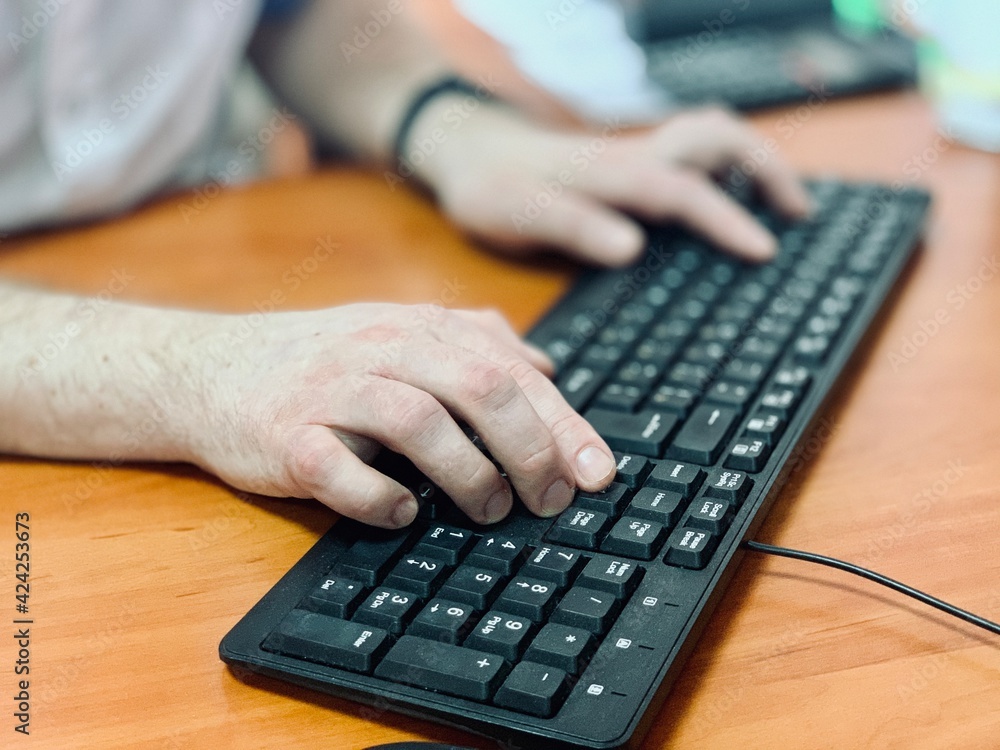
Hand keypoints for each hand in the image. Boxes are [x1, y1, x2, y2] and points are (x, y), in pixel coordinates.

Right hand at [188, 303, 615, 527]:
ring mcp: (330, 390)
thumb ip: (475, 343)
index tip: (596, 474)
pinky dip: (381, 499)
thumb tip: (547, 369)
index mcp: (417, 327)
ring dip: (467, 474)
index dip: (562, 424)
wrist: (212, 371)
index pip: (508, 369)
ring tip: (489, 509)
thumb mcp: (400, 334)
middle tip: (551, 499)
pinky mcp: (285, 435)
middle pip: (477, 388)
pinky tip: (404, 514)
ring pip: (418, 422)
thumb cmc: (321, 362)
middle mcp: (379, 348)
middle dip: (529, 449)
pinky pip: (340, 470)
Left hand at [420, 105, 811, 266]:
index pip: (683, 191)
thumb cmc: (490, 188)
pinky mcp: (631, 164)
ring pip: (711, 140)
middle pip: (717, 140)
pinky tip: (732, 200)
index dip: (727, 219)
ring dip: (754, 163)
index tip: (765, 252)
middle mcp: (633, 156)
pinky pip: (693, 156)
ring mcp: (635, 155)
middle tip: (800, 214)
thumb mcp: (518, 214)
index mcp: (612, 172)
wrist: (467, 151)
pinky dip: (727, 170)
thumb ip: (571, 227)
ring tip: (784, 205)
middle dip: (767, 168)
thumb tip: (631, 248)